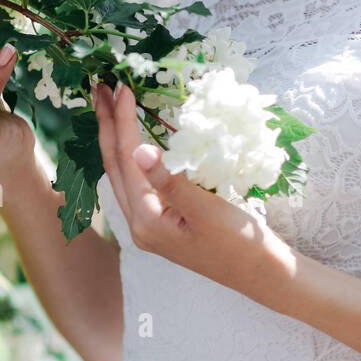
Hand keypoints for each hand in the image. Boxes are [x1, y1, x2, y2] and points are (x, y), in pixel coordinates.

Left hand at [93, 80, 281, 298]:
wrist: (260, 273)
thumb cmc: (238, 244)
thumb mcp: (206, 210)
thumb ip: (171, 181)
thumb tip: (140, 150)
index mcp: (146, 220)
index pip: (126, 161)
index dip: (122, 122)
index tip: (121, 87)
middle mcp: (139, 224)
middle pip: (114, 166)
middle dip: (106, 126)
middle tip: (100, 87)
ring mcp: (149, 225)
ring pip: (123, 174)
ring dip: (115, 138)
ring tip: (109, 106)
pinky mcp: (162, 222)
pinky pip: (138, 181)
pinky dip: (132, 154)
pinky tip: (135, 141)